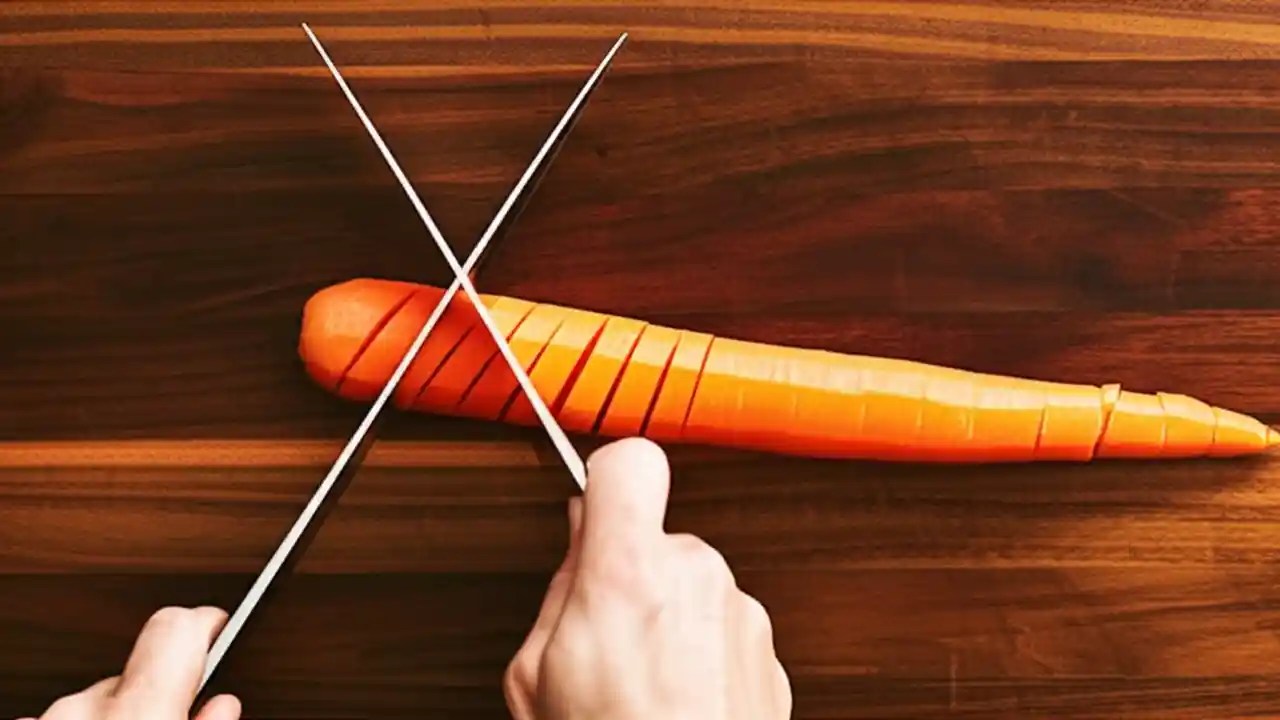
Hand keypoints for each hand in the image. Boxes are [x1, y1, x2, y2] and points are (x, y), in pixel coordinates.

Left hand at [30, 606, 239, 719]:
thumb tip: (222, 705)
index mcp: (140, 711)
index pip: (178, 626)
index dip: (206, 623)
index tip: (221, 627)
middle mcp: (84, 708)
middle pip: (138, 666)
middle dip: (161, 686)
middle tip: (182, 711)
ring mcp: (48, 719)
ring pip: (99, 696)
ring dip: (121, 712)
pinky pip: (70, 714)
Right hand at [504, 437, 791, 719]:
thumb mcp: (534, 676)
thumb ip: (559, 592)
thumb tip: (580, 543)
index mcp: (629, 575)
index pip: (630, 463)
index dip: (607, 479)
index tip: (596, 505)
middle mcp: (698, 580)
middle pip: (659, 537)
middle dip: (630, 574)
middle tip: (602, 641)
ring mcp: (742, 615)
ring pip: (694, 586)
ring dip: (670, 621)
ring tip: (642, 688)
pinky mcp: (769, 653)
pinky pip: (725, 627)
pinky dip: (703, 656)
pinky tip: (677, 704)